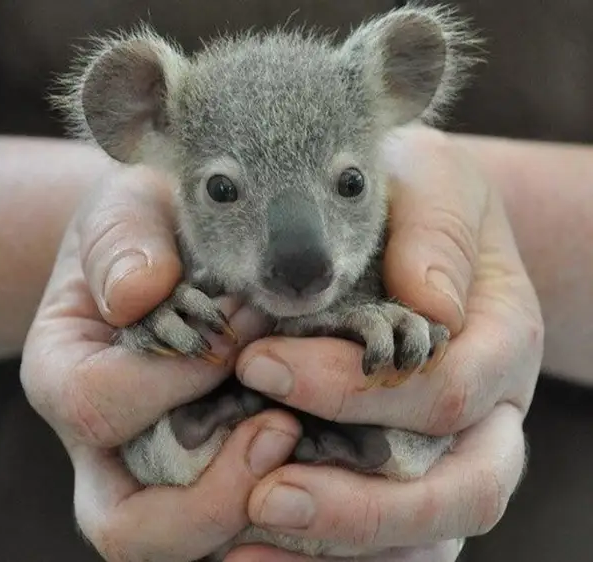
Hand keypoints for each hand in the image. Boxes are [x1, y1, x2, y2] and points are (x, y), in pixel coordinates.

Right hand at [20, 165, 300, 561]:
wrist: (174, 250)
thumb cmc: (149, 228)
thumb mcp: (127, 211)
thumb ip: (122, 244)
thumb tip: (136, 295)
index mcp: (68, 376)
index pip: (100, 407)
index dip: (172, 380)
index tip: (240, 336)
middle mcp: (104, 445)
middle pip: (130, 525)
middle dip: (211, 497)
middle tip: (282, 432)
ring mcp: (157, 471)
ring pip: (189, 545)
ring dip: (256, 512)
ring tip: (309, 448)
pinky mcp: (210, 477)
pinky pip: (242, 528)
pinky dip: (286, 514)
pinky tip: (331, 465)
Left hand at [231, 125, 543, 560]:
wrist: (421, 223)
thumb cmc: (420, 198)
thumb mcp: (434, 185)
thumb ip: (435, 235)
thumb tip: (430, 306)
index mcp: (501, 339)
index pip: (445, 390)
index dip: (355, 390)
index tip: (260, 364)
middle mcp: (491, 411)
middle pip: (459, 489)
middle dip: (363, 505)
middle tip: (267, 496)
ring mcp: (456, 452)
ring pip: (428, 536)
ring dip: (344, 551)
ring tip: (252, 545)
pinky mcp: (414, 475)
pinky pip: (393, 543)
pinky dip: (330, 558)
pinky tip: (255, 550)